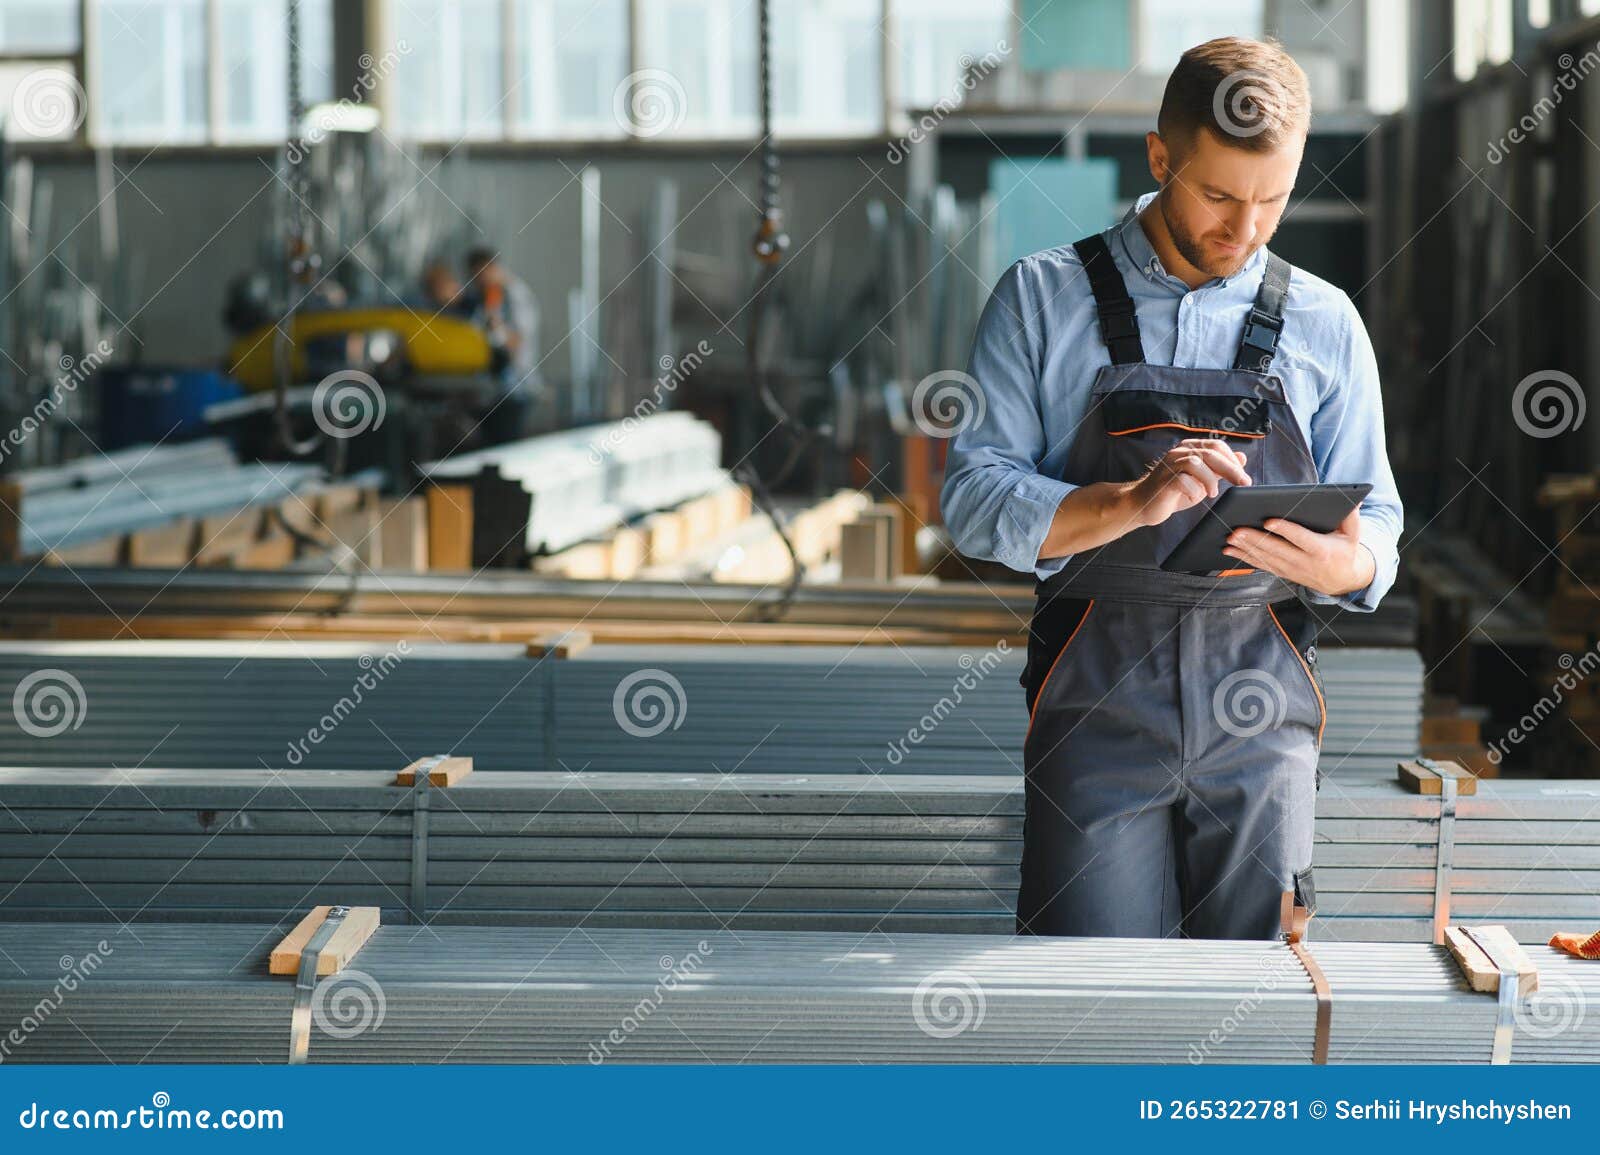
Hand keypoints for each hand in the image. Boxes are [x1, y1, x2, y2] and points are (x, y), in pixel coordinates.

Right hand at [1126, 438, 1251, 528]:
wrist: (1143, 504)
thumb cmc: (1173, 492)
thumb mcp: (1202, 480)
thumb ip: (1219, 469)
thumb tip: (1242, 457)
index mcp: (1189, 449)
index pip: (1217, 446)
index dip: (1233, 460)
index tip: (1244, 478)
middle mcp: (1179, 452)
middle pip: (1210, 453)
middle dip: (1231, 469)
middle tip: (1244, 484)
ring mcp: (1169, 465)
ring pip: (1197, 462)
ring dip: (1210, 479)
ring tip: (1212, 493)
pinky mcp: (1163, 480)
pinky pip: (1182, 480)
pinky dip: (1193, 490)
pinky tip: (1194, 496)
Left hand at [1221, 506, 1374, 596]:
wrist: (1343, 580)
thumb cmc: (1346, 549)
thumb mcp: (1354, 534)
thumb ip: (1351, 517)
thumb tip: (1352, 499)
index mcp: (1321, 550)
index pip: (1300, 539)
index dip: (1285, 530)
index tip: (1269, 520)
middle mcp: (1304, 562)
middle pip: (1276, 550)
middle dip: (1255, 539)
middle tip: (1236, 530)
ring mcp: (1291, 570)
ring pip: (1265, 559)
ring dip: (1245, 549)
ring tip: (1229, 538)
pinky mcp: (1282, 573)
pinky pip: (1261, 566)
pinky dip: (1244, 558)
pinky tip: (1228, 550)